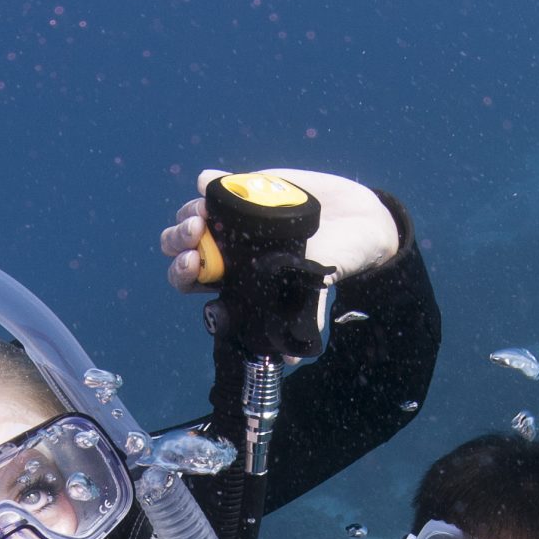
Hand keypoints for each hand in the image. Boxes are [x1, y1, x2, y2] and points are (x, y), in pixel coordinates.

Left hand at [161, 168, 399, 292]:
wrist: (359, 222)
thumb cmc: (334, 260)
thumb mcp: (316, 288)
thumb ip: (301, 314)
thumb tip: (289, 358)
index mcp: (232, 276)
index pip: (191, 280)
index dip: (184, 272)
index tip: (197, 264)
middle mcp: (226, 247)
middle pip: (181, 246)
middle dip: (178, 240)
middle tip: (197, 233)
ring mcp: (233, 216)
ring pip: (191, 214)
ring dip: (189, 212)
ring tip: (205, 209)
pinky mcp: (247, 187)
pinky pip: (213, 182)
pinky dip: (207, 181)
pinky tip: (212, 182)